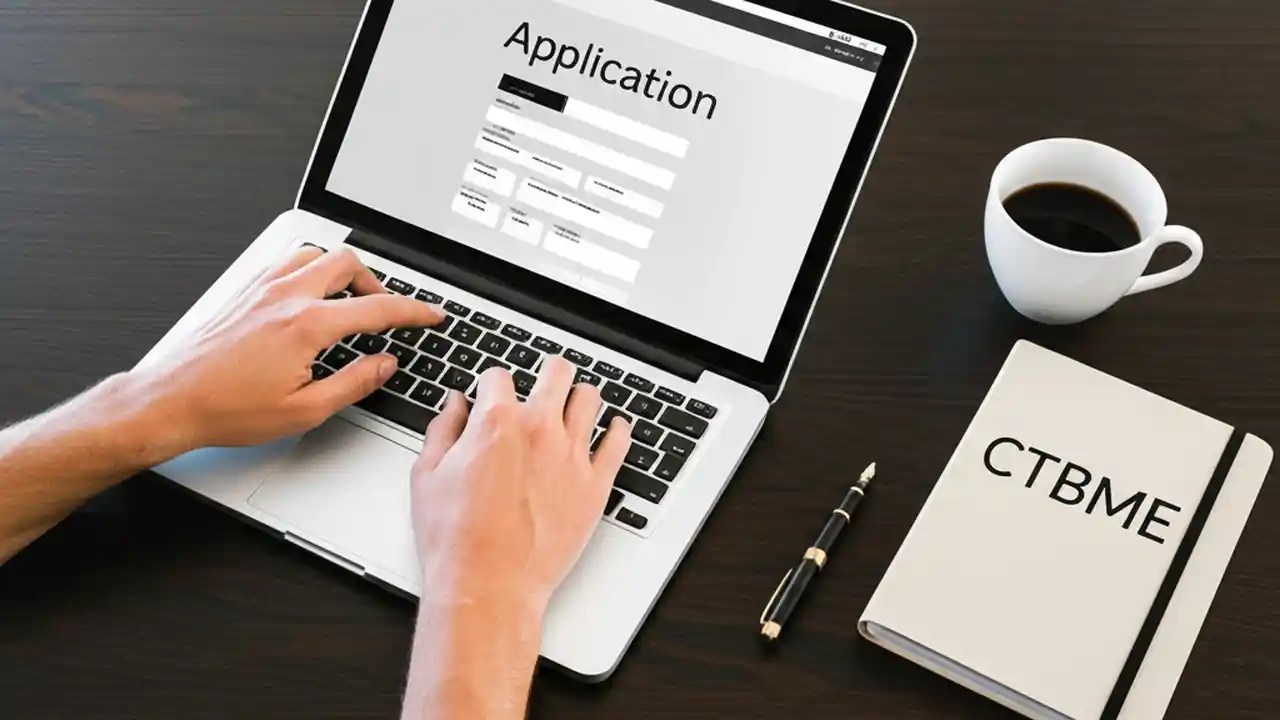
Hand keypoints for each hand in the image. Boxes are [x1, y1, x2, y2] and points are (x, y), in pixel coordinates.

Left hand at [132, 246, 444, 456]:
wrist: (172, 401)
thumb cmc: (228, 409)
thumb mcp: (305, 410)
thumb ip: (354, 383)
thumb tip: (384, 364)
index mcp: (307, 326)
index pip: (377, 308)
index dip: (414, 311)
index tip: (431, 314)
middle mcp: (285, 298)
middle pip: (348, 264)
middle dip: (378, 283)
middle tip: (386, 309)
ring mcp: (262, 289)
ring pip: (316, 254)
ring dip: (341, 271)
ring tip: (349, 298)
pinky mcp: (244, 291)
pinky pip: (286, 262)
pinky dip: (309, 269)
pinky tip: (309, 293)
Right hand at [411, 359, 630, 613]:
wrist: (488, 585)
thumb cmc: (455, 539)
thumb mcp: (427, 476)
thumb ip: (443, 430)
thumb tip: (454, 404)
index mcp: (496, 423)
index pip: (499, 376)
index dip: (491, 384)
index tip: (492, 394)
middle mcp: (539, 431)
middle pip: (556, 373)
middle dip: (547, 373)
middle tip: (545, 381)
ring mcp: (572, 457)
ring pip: (589, 399)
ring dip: (579, 396)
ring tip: (575, 404)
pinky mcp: (595, 486)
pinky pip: (618, 442)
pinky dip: (617, 430)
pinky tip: (613, 428)